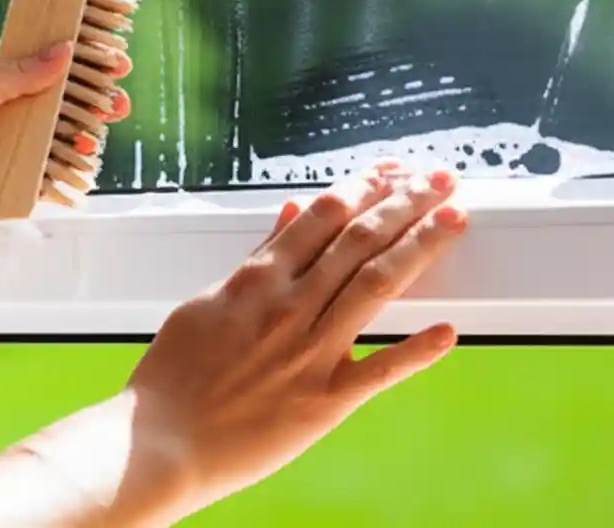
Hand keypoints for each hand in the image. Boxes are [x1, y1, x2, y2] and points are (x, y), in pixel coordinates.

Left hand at [0, 42, 131, 257]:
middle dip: (90, 103)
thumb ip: (7, 76)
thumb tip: (61, 52)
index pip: (38, 66)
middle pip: (55, 107)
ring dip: (80, 141)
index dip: (75, 60)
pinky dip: (62, 180)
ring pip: (53, 147)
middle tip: (116, 102)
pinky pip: (40, 186)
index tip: (109, 57)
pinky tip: (79, 173)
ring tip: (93, 141)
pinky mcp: (0, 195)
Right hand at [111, 162, 466, 523]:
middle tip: (440, 179)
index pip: (324, 215)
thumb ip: (256, 258)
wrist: (160, 443)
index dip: (365, 186)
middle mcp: (290, 306)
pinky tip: (448, 331)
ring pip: (377, 284)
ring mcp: (310, 352)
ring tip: (454, 216)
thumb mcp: (205, 302)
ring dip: (421, 245)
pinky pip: (380, 371)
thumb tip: (293, 212)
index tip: (392, 171)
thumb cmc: (174, 377)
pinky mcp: (324, 401)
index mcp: (257, 279)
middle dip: (405, 202)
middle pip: (360, 238)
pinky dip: (417, 351)